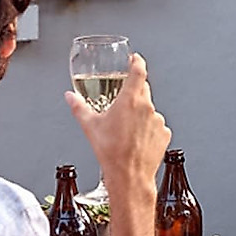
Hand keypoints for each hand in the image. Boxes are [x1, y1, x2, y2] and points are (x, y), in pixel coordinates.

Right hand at [65, 54, 170, 193]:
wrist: (129, 176)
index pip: (139, 71)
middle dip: (133, 92)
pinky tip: (137, 140)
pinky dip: (148, 128)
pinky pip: (156, 125)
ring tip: (127, 130)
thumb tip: (70, 97)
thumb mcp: (90, 126)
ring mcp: (158, 121)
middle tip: (122, 103)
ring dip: (140, 114)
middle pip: (143, 90)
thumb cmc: (110, 152)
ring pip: (149, 110)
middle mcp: (147, 107)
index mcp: (130, 100)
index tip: (135, 59)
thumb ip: (79, 107)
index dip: (137, 62)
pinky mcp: (165, 134)